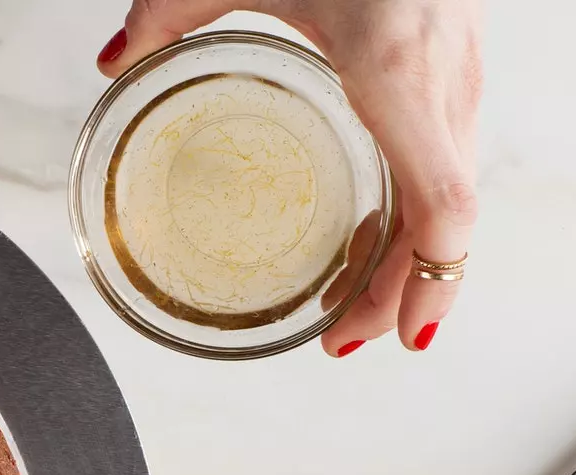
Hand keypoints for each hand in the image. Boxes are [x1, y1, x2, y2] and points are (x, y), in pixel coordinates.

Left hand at [98, 0, 481, 355]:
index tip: (389, 338)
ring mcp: (463, 69)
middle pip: (450, 219)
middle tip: (341, 341)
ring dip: (411, 258)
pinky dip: (419, 211)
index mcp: (395, 68)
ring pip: (455, 192)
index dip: (427, 285)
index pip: (444, 207)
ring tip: (354, 304)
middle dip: (405, 293)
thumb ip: (165, 14)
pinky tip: (373, 236)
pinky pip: (451, 158)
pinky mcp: (460, 61)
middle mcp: (444, 79)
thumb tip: (113, 62)